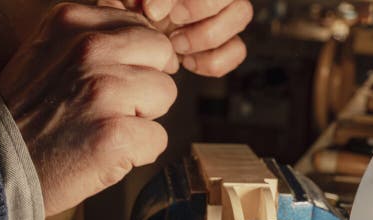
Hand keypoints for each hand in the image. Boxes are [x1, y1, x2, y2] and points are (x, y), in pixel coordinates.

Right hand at [0, 3, 178, 215]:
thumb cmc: (25, 113)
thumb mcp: (48, 51)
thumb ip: (92, 36)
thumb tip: (146, 35)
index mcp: (73, 22)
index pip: (142, 28)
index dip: (135, 61)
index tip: (108, 82)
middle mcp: (90, 49)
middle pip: (161, 54)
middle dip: (146, 83)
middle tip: (110, 108)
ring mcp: (103, 91)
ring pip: (165, 94)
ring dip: (142, 118)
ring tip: (103, 129)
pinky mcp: (115, 135)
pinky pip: (158, 138)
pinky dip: (138, 154)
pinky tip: (103, 154)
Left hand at [102, 0, 252, 76]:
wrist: (136, 33)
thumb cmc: (130, 5)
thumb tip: (149, 7)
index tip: (151, 11)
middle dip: (199, 7)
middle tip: (171, 22)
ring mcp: (224, 13)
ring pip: (241, 15)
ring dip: (207, 34)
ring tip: (176, 44)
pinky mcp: (227, 43)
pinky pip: (237, 50)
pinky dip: (214, 60)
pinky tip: (188, 61)